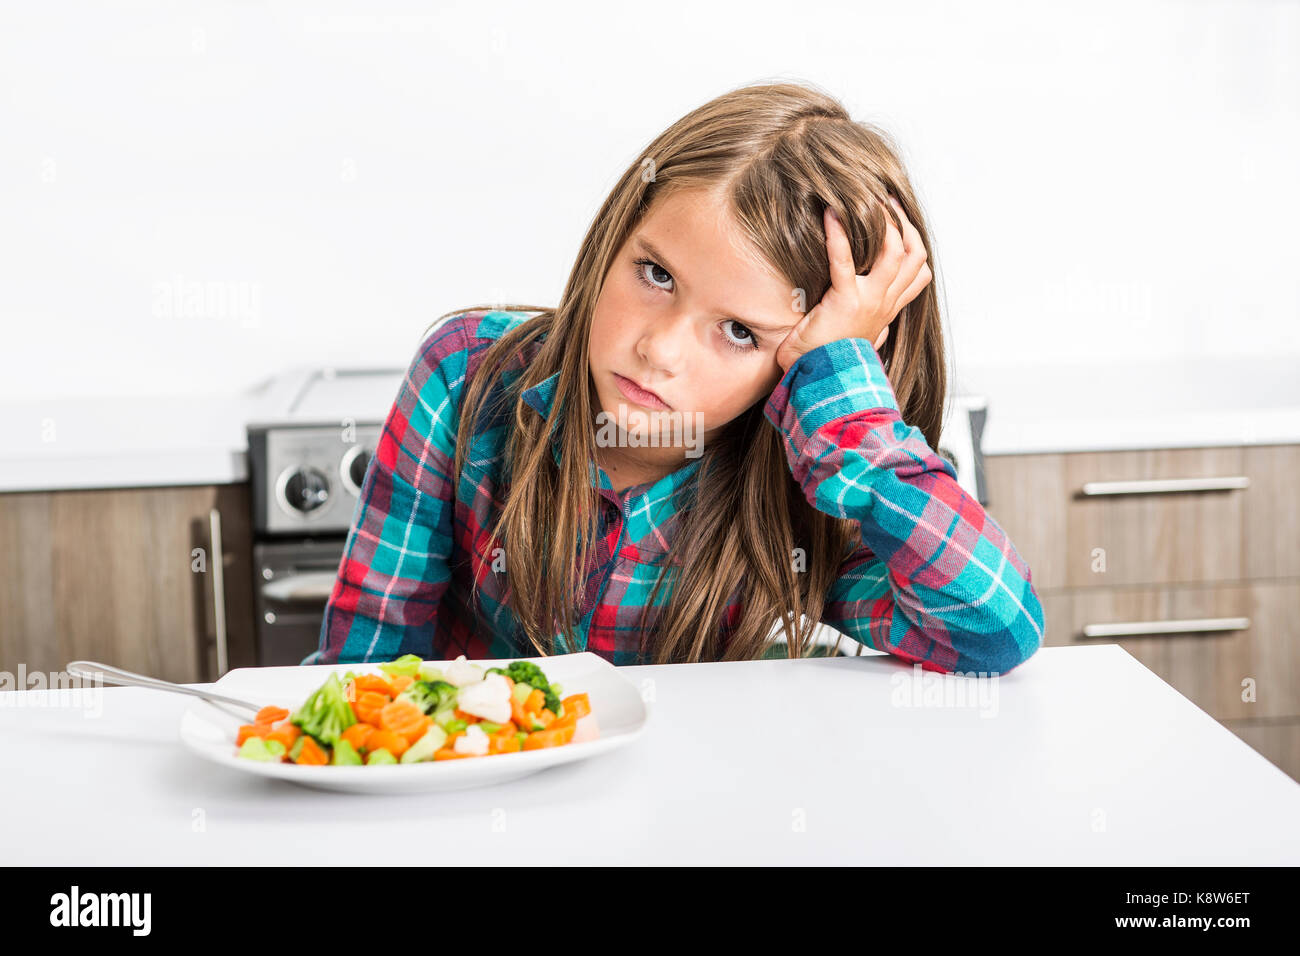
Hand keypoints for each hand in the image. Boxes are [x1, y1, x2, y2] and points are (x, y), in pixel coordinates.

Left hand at [775, 195, 931, 374]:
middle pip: (914, 256)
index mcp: (888, 311)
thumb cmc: (829, 361)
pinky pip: (845, 260)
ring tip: (868, 200)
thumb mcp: (860, 341)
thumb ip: (872, 327)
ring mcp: (870, 302)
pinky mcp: (845, 301)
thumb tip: (879, 326)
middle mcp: (885, 304)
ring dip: (883, 222)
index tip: (902, 223)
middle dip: (904, 224)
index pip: (919, 275)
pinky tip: (830, 214)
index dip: (916, 245)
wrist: (820, 383)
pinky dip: (838, 234)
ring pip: (894, 252)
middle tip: (888, 200)